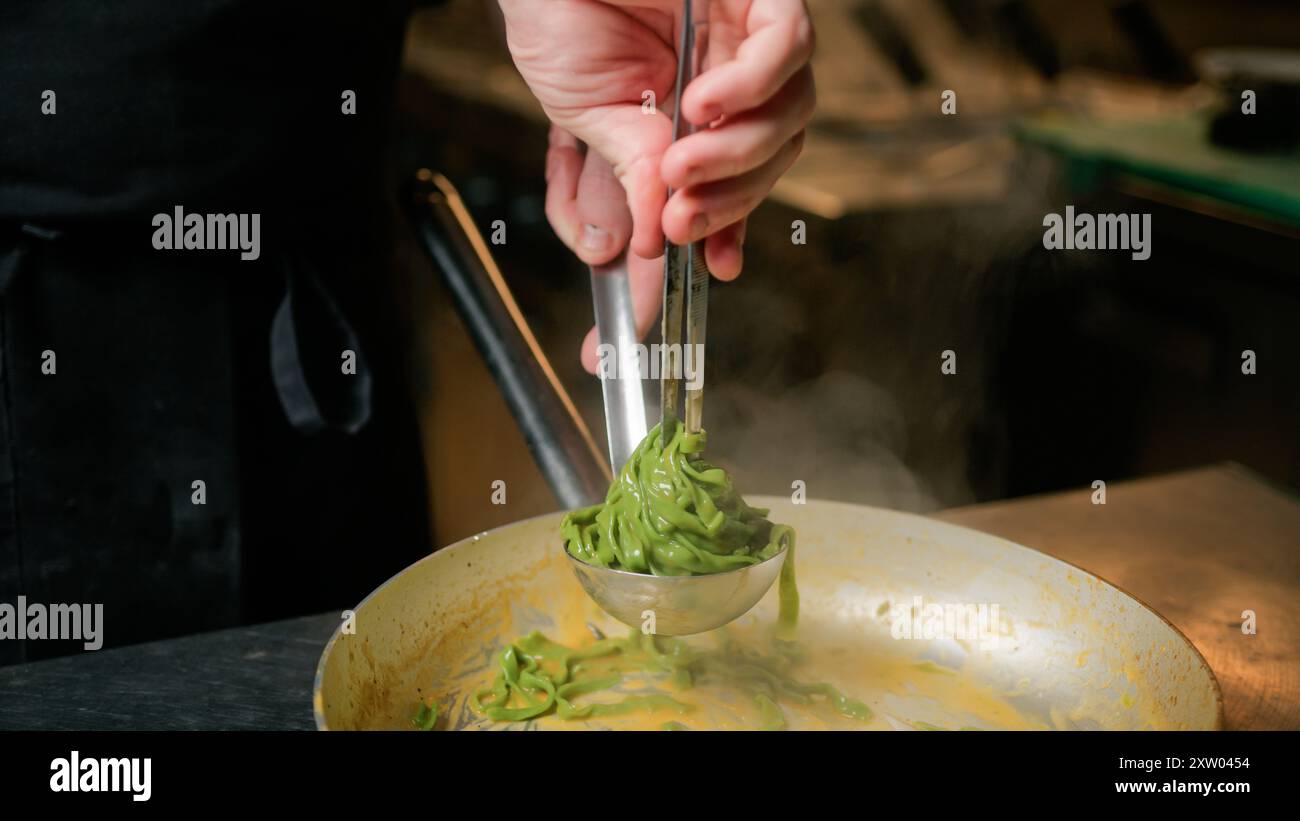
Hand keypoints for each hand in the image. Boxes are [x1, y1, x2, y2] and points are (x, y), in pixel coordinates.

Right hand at [498, 0, 815, 371]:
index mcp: (696, 111)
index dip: (733, 224)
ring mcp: (749, 34)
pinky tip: (701, 103)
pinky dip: (751, 86)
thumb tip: (651, 242)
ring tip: (679, 164)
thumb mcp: (589, 117)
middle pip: (774, 152)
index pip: (740, 178)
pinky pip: (787, 45)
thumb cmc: (559, 19)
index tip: (716, 268)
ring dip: (736, 155)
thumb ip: (631, 173)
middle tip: (678, 219)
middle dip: (729, 199)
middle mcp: (733, 75)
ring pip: (790, 110)